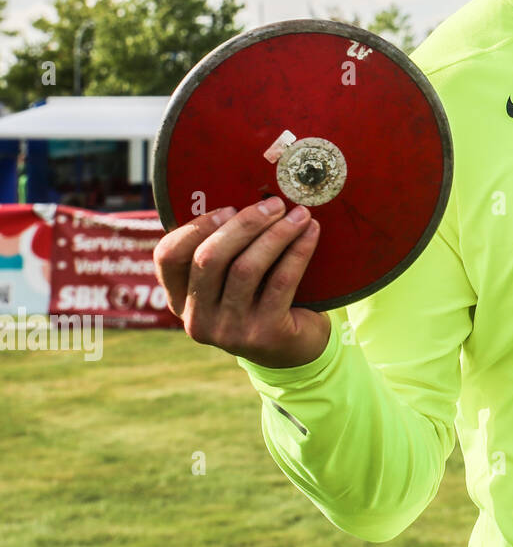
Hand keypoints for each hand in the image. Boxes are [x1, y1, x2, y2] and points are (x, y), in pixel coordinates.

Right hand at [153, 197, 328, 368]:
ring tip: (300, 215)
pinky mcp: (263, 334)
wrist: (295, 350)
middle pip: (209, 258)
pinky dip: (298, 252)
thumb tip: (250, 196)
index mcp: (180, 299)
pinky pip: (281, 282)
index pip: (167, 256)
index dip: (196, 226)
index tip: (229, 206)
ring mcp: (229, 330)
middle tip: (275, 203)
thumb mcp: (233, 280)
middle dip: (245, 224)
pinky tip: (312, 233)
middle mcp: (197, 318)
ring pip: (246, 268)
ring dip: (276, 234)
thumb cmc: (262, 299)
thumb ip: (227, 249)